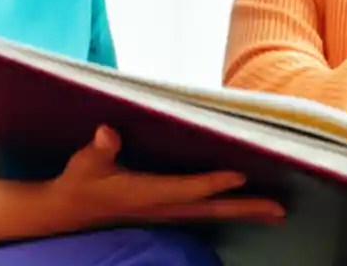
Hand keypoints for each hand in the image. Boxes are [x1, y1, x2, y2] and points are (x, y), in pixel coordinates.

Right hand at [52, 125, 285, 228]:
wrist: (67, 212)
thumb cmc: (79, 182)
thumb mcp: (84, 163)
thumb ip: (98, 149)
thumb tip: (107, 132)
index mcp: (143, 193)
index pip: (184, 188)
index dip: (211, 182)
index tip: (240, 175)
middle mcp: (160, 207)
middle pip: (210, 209)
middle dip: (244, 208)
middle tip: (279, 209)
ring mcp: (165, 213)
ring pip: (211, 214)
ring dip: (243, 212)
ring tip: (276, 212)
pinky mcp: (166, 212)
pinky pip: (204, 212)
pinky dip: (228, 210)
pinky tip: (247, 209)